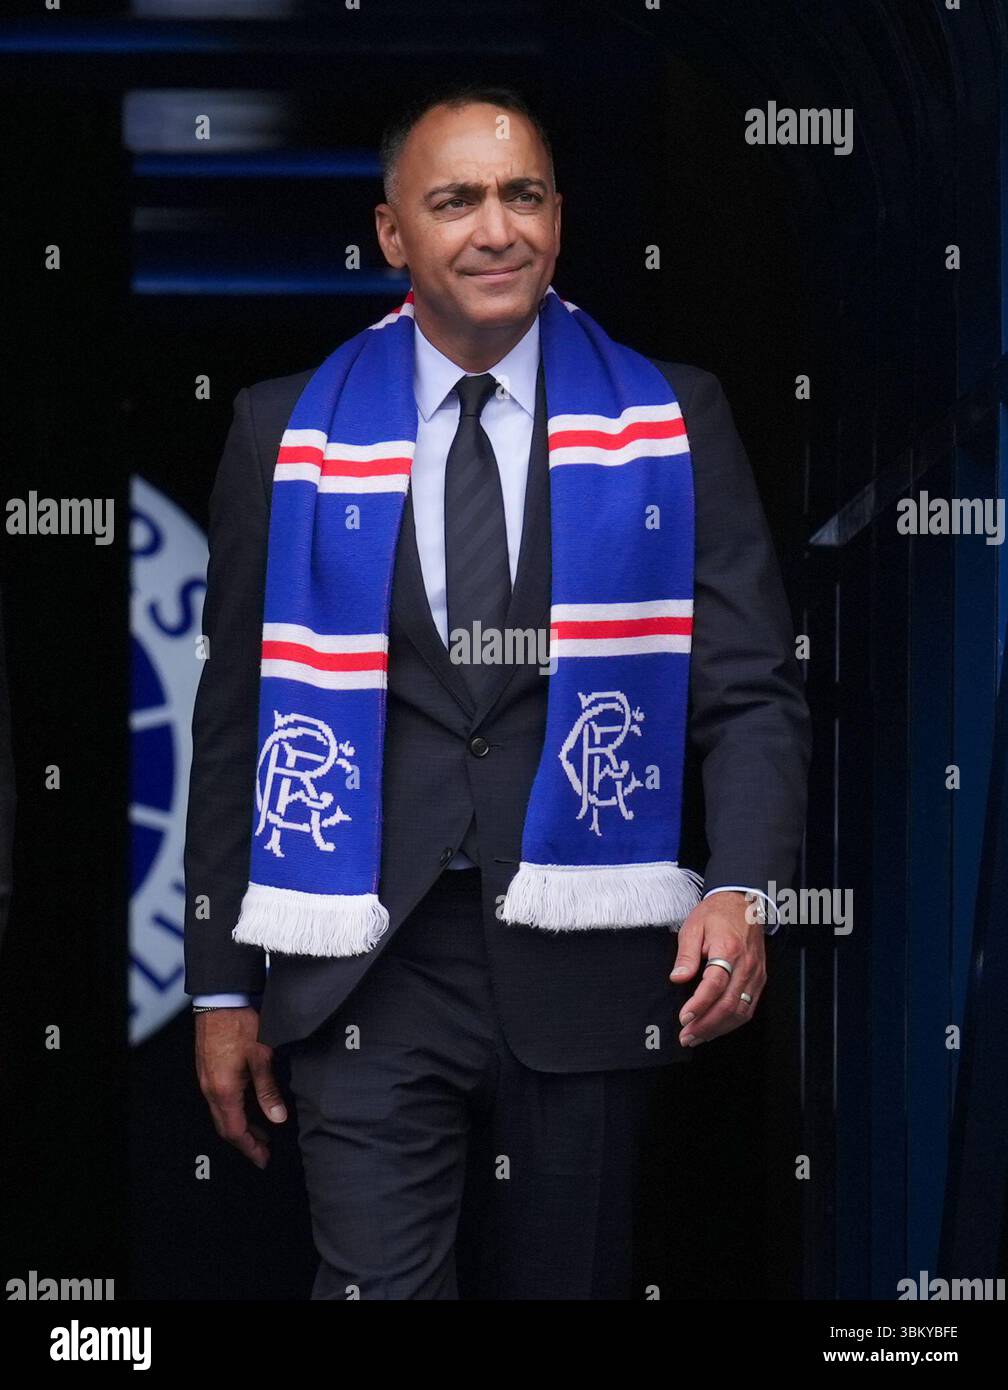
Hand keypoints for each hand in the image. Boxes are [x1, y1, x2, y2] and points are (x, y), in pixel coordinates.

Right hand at [194, 1006, 286, 1168]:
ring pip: (223, 1113)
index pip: (236, 1131)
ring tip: (262, 1130)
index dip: (251, 1148)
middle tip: (264, 1150)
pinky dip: (235, 1109)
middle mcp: (210, 1089)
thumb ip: (268, 1091)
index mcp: (223, 1091)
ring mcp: (207, 1079)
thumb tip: (278, 1119)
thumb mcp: (262, 1058)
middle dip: (246, 1141)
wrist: (220, 1000)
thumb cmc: (240, 1024)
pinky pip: (220, 1099)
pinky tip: (250, 1105)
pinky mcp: (209, 1069)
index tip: (263, 1159)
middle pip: (226, 1126)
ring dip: (241, 1124)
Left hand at [669, 891, 766, 1047]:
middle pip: (728, 1004)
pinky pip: (748, 1008)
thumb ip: (686, 954)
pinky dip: (732, 1022)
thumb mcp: (694, 927)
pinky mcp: (759, 980)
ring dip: (718, 1028)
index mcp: (728, 950)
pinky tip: (716, 1028)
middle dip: (706, 1024)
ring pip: (740, 1011)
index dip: (699, 1004)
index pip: (714, 984)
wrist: (743, 903)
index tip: (684, 1017)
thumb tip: (677, 978)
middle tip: (686, 1036)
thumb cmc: (716, 914)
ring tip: (697, 1037)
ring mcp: (755, 975)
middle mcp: (746, 966)